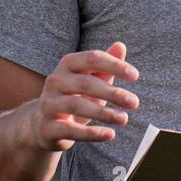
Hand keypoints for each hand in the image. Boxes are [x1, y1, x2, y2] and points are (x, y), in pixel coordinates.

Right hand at [25, 42, 139, 151]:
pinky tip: (110, 134)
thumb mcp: (92, 80)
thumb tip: (120, 46)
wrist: (44, 125)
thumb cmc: (76, 97)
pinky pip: (70, 129)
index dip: (115, 65)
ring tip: (124, 119)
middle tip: (135, 103)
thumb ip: (106, 65)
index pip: (92, 58)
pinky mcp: (47, 127)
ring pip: (76, 105)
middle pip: (86, 83)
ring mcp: (49, 104)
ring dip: (104, 113)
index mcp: (67, 64)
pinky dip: (91, 133)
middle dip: (113, 93)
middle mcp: (55, 80)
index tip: (135, 76)